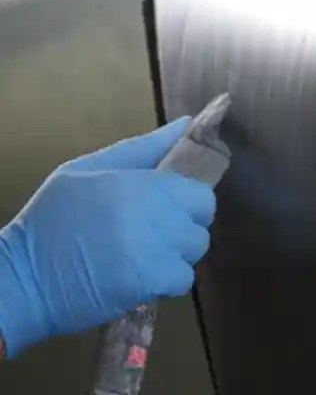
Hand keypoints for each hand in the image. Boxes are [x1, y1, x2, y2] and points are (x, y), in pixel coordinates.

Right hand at [0, 120, 214, 356]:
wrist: (23, 278)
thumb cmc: (52, 220)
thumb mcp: (87, 171)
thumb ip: (142, 149)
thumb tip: (185, 125)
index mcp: (142, 184)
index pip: (200, 194)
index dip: (188, 203)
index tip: (166, 210)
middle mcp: (156, 214)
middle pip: (200, 224)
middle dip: (182, 230)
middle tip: (150, 235)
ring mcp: (157, 250)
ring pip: (193, 252)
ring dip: (175, 256)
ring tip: (140, 256)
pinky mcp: (151, 282)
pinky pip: (182, 280)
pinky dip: (166, 282)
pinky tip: (138, 277)